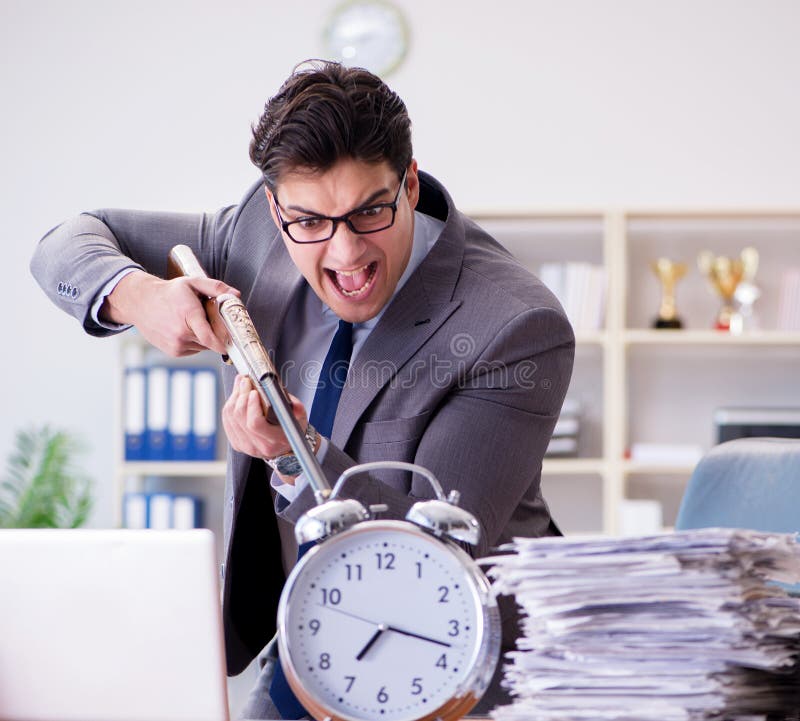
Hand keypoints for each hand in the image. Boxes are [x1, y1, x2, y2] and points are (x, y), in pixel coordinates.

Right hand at [101, 270, 238, 356]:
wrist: (141, 302)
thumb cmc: (169, 292)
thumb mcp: (193, 283)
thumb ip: (216, 287)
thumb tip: (236, 294)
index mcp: (188, 315)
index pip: (208, 337)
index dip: (222, 343)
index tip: (230, 344)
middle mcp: (181, 333)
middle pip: (210, 341)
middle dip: (215, 332)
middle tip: (208, 319)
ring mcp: (176, 344)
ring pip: (203, 346)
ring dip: (204, 337)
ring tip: (192, 322)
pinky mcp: (173, 352)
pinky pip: (193, 350)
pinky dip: (195, 342)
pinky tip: (185, 329)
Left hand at [222, 375, 313, 482]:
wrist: (286, 446)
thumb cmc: (292, 429)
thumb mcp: (301, 417)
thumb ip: (295, 407)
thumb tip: (281, 395)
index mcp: (275, 441)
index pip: (255, 424)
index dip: (251, 406)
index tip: (254, 392)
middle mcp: (258, 447)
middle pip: (240, 418)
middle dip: (241, 395)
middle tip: (245, 381)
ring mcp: (245, 446)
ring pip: (231, 418)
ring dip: (234, 398)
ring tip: (241, 385)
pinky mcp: (237, 443)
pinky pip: (227, 421)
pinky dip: (229, 406)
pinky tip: (236, 397)